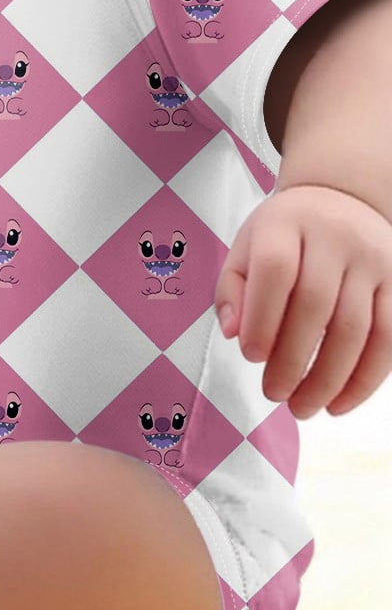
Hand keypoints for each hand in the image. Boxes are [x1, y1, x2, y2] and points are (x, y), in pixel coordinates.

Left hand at [214, 184, 391, 418]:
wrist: (342, 201)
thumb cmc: (284, 235)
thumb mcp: (246, 247)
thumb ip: (232, 289)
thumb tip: (233, 333)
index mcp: (287, 224)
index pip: (276, 270)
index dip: (263, 317)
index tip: (250, 357)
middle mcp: (335, 239)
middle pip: (318, 305)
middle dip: (294, 359)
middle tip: (274, 395)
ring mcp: (375, 261)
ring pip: (359, 328)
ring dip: (331, 378)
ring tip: (303, 408)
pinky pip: (389, 338)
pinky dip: (367, 378)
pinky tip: (340, 403)